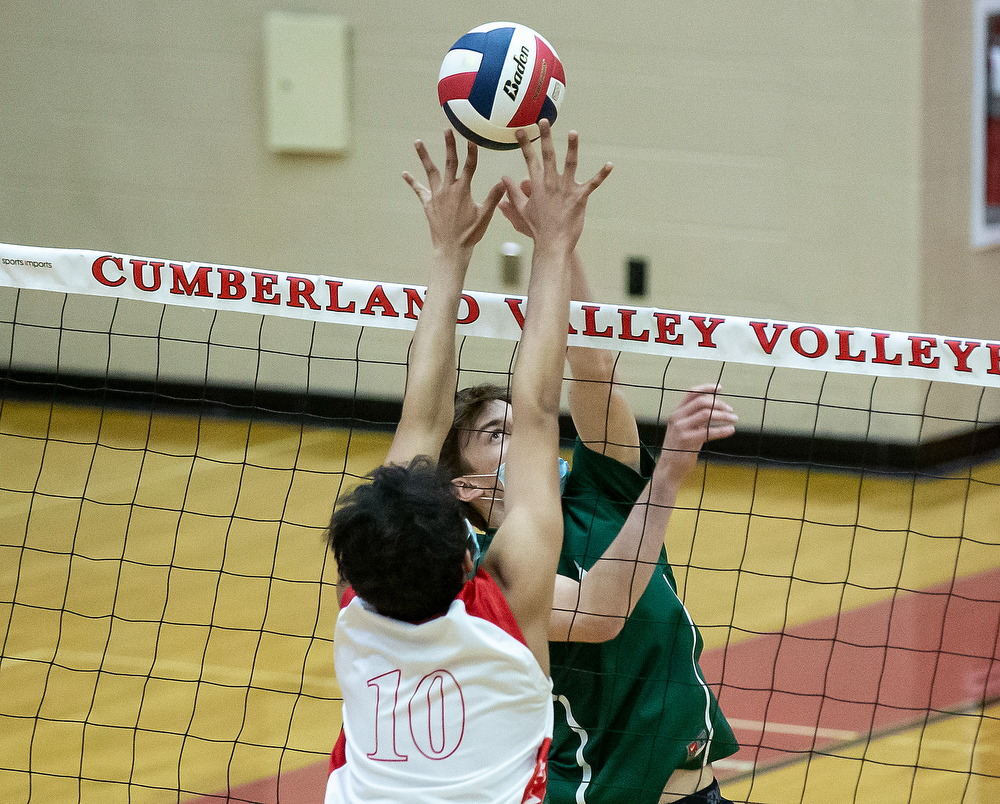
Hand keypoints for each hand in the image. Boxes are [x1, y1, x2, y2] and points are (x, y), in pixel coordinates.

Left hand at [403, 129, 504, 252]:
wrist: (451, 249)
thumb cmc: (470, 234)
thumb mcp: (485, 216)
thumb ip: (493, 197)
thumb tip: (503, 182)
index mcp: (463, 191)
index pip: (469, 166)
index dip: (471, 151)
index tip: (471, 138)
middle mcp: (448, 189)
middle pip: (450, 162)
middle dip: (449, 145)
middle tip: (447, 129)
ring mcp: (436, 196)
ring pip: (431, 171)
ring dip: (424, 156)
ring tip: (417, 141)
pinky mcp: (428, 204)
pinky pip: (419, 190)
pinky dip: (412, 181)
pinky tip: (404, 173)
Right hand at [502, 120, 611, 251]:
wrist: (552, 244)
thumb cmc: (537, 228)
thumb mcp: (522, 209)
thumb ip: (513, 192)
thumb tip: (503, 178)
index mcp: (536, 185)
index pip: (529, 160)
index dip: (525, 144)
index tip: (519, 131)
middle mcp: (551, 183)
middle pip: (548, 155)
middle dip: (545, 136)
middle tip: (543, 120)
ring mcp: (566, 189)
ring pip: (570, 163)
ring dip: (572, 147)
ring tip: (573, 132)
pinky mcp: (580, 198)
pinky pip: (593, 183)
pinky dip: (602, 174)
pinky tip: (610, 165)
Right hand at [660, 384, 737, 478]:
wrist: (669, 468)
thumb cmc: (681, 448)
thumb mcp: (686, 428)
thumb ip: (697, 417)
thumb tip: (716, 406)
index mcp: (676, 412)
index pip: (691, 393)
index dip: (707, 388)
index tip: (720, 388)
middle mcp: (677, 417)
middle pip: (702, 402)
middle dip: (719, 404)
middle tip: (731, 411)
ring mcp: (680, 428)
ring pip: (706, 414)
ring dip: (724, 416)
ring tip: (734, 419)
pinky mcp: (686, 440)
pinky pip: (708, 431)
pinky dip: (722, 430)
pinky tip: (731, 430)